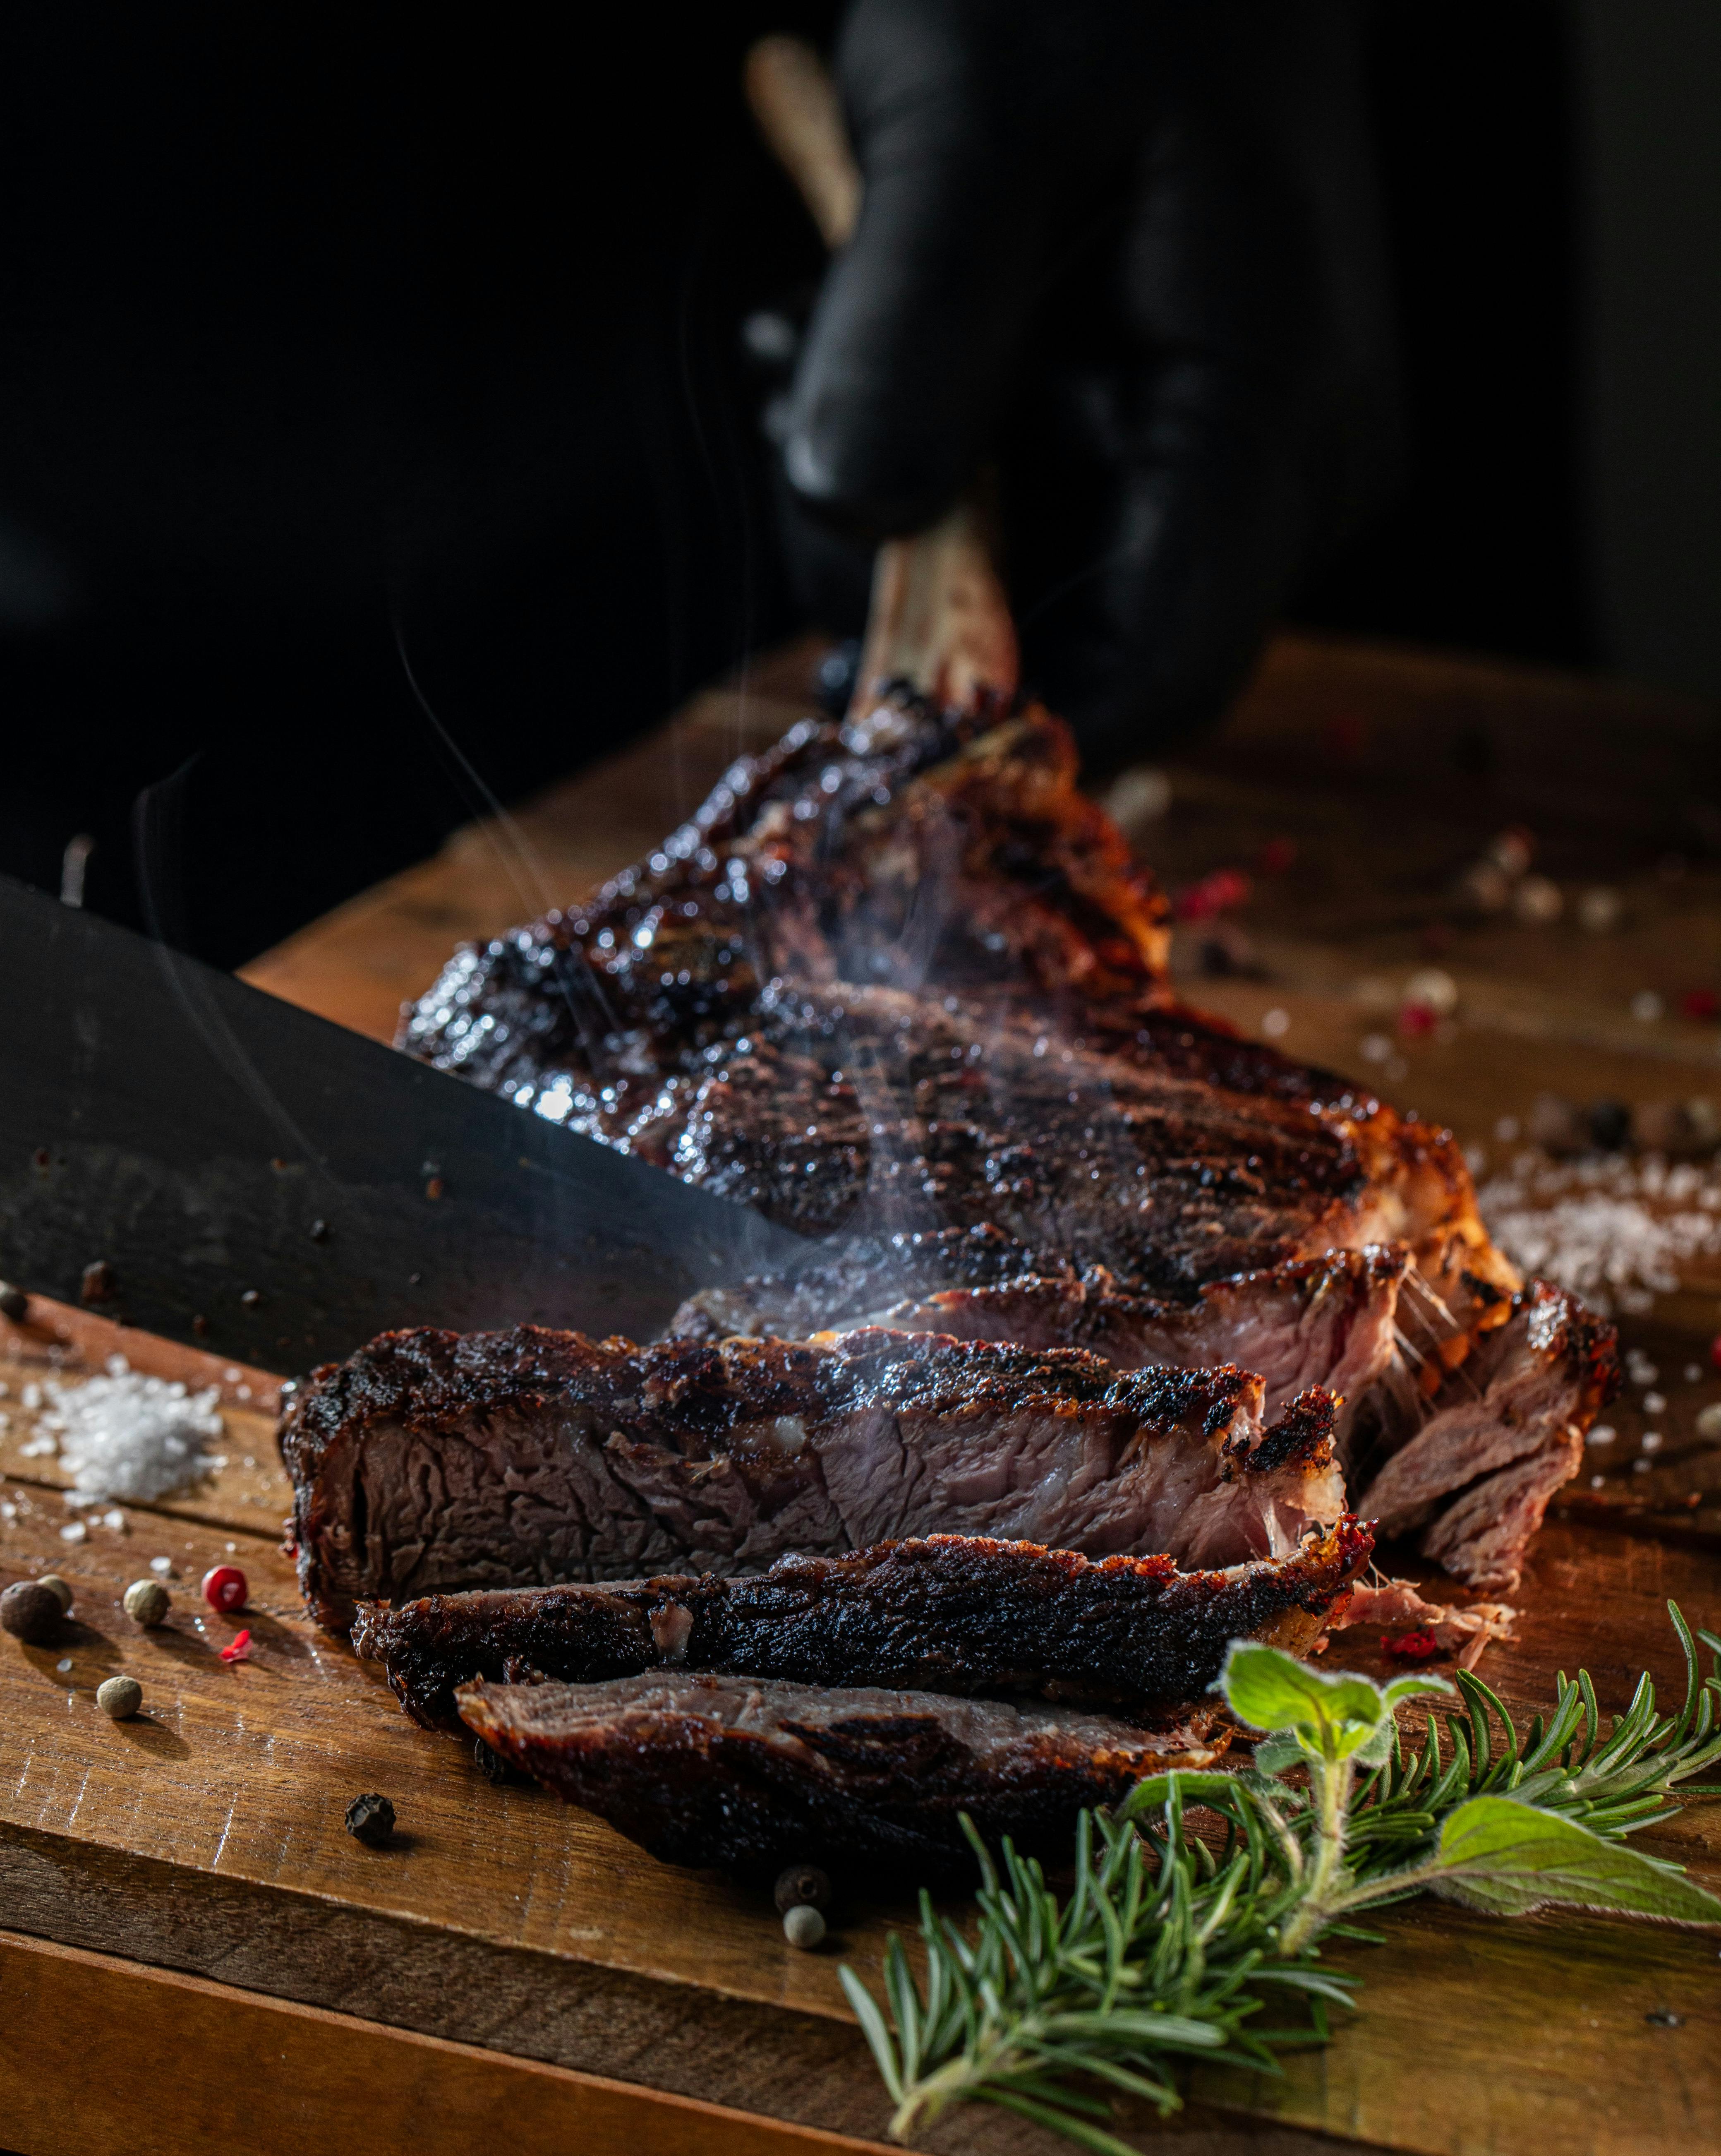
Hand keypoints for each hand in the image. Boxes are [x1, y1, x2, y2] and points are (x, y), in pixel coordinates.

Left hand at [775, 0, 1400, 763]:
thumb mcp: (969, 118)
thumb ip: (911, 324)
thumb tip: (848, 510)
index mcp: (1274, 404)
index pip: (1165, 671)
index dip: (1010, 729)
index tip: (861, 721)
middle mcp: (1288, 464)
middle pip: (1096, 651)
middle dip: (928, 605)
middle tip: (794, 453)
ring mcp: (1243, 456)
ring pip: (1058, 594)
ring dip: (915, 531)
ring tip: (811, 364)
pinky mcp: (1185, 436)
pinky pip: (1054, 522)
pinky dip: (946, 482)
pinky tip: (869, 370)